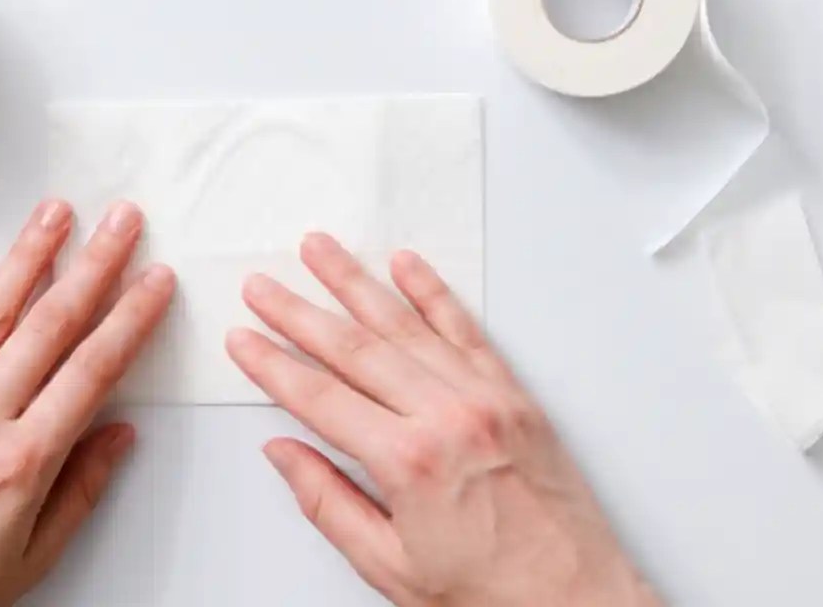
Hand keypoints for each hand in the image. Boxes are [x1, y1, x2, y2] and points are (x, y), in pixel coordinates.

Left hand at [0, 200, 174, 606]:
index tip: (154, 281)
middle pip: (49, 326)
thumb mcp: (34, 557)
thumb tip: (119, 432)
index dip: (131, 317)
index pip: (94, 368)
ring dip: (27, 257)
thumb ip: (81, 488)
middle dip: (94, 265)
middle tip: (121, 221)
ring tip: (56, 213)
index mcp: (24, 462)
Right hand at [227, 233, 659, 606]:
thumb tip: (284, 452)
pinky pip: (466, 329)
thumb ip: (329, 501)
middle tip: (263, 286)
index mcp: (409, 462)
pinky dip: (433, 292)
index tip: (244, 339)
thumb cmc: (492, 594)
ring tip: (321, 251)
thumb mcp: (390, 564)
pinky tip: (407, 265)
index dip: (273, 364)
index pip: (319, 397)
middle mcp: (448, 417)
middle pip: (354, 348)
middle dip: (299, 312)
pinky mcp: (515, 394)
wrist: (579, 602)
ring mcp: (485, 398)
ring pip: (406, 325)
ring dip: (356, 282)